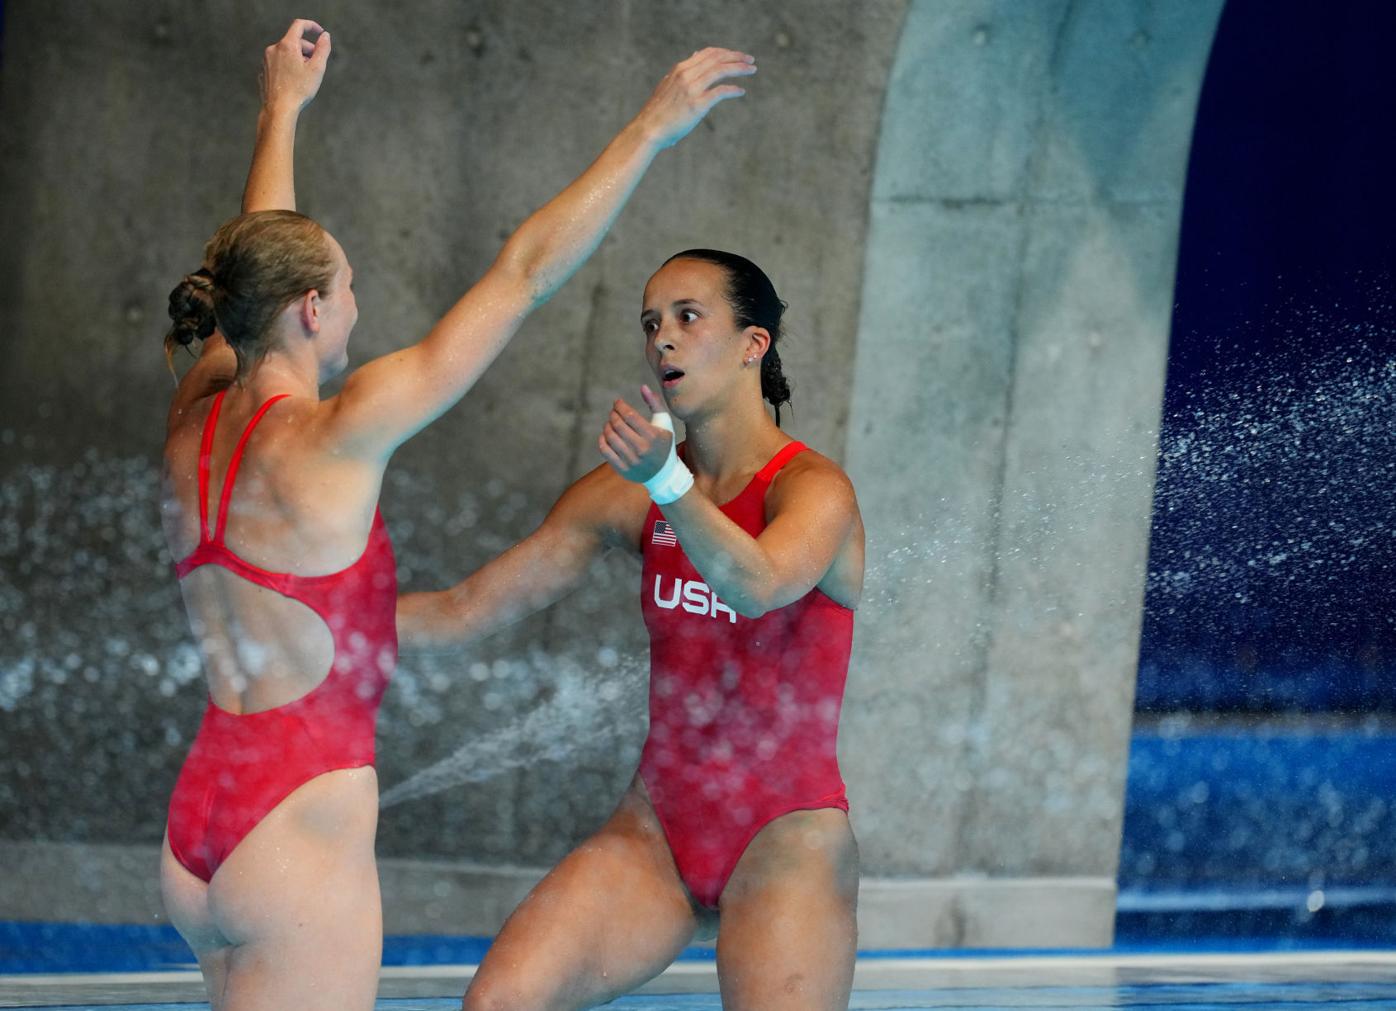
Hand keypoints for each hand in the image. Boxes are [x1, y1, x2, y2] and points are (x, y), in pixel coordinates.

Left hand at [260, 19, 330, 114]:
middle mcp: (274, 48)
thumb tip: (325, 36)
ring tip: (304, 75)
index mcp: (287, 45)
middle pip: (293, 41)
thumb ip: (323, 49)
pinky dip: (287, 66)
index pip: (299, 25)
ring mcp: (266, 59)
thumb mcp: (317, 69)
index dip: (311, 26)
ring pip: (285, 52)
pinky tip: (293, 82)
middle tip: (316, 64)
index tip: (320, 32)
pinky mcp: (264, 70)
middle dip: (307, 49)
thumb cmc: (299, 90)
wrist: (279, 109)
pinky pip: (278, 63)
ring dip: (297, 58)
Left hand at [599, 385, 673, 482]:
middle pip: (618, 425)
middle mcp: (642, 449)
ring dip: (607, 426)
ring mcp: (632, 460)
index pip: (629, 415)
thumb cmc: (663, 443)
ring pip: (610, 437)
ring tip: (610, 423)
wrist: (664, 473)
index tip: (618, 403)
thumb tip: (643, 387)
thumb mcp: (664, 423)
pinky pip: (605, 450)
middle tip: (613, 412)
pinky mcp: (623, 469)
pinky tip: (606, 435)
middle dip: (613, 414)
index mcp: (653, 435)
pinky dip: (602, 440)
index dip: (620, 406)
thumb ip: (655, 403)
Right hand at [633, 47, 755, 149]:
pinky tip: (741, 91)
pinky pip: (720, 92)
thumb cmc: (659, 111)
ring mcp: (691, 89)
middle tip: (751, 60)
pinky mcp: (697, 105)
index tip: (737, 56)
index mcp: (680, 69)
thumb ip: (684, 71)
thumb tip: (697, 55)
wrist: (648, 129)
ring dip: (739, 68)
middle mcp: (686, 75)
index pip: (708, 53)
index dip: (725, 52)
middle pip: (717, 58)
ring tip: (752, 70)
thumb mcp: (669, 84)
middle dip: (736, 57)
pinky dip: (733, 90)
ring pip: (720, 71)